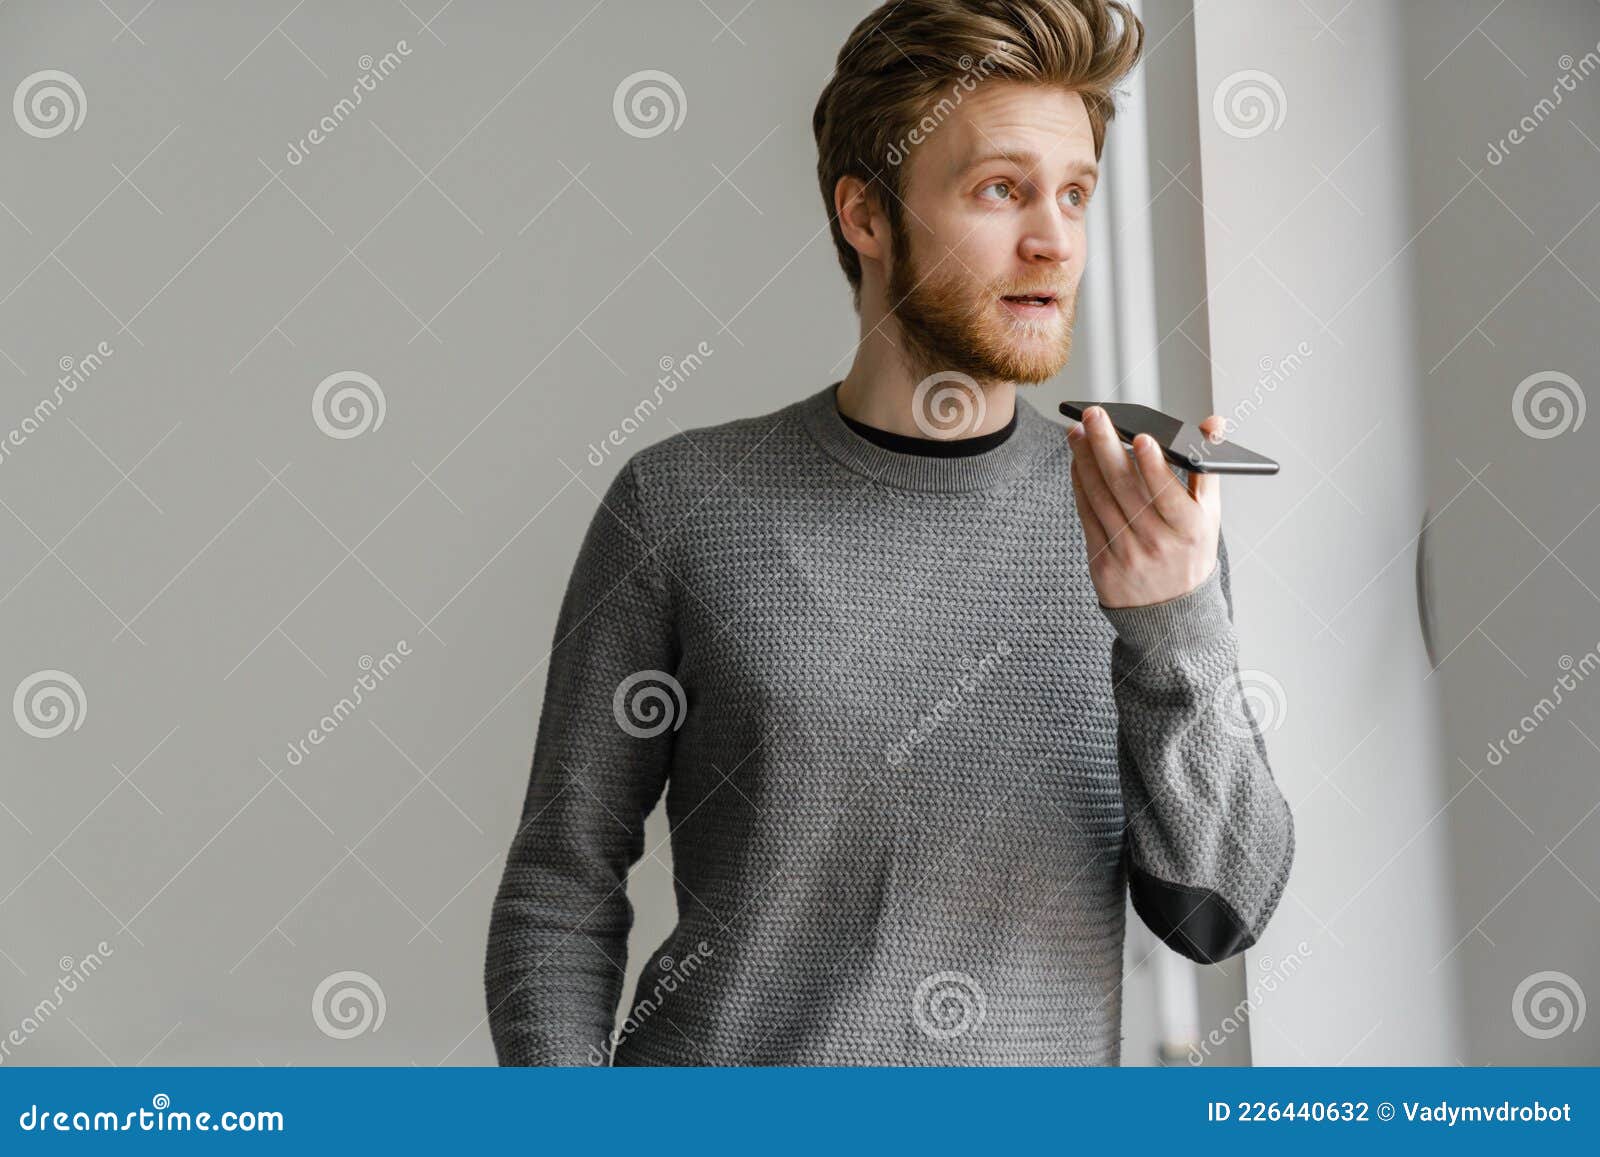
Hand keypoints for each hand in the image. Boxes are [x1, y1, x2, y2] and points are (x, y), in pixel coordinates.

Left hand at [1067, 405, 1222, 608]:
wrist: (1170, 615)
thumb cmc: (1191, 551)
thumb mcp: (1209, 515)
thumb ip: (1207, 467)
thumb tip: (1212, 422)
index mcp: (1189, 530)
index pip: (1168, 494)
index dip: (1154, 466)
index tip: (1140, 436)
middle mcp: (1157, 544)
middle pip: (1126, 489)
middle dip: (1106, 448)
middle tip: (1093, 415)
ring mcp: (1126, 555)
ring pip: (1100, 500)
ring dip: (1085, 462)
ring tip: (1078, 432)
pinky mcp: (1101, 564)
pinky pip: (1087, 517)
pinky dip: (1080, 487)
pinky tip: (1077, 463)